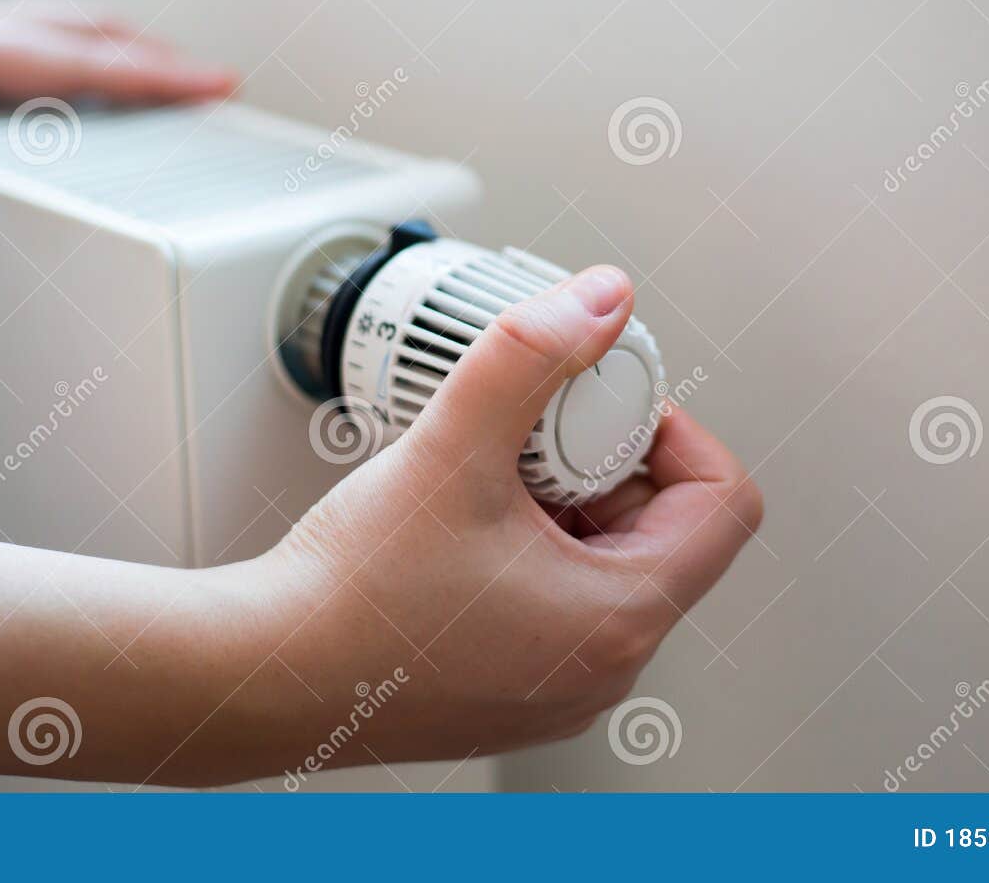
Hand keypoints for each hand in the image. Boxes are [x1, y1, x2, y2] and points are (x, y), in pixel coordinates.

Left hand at [0, 0, 236, 143]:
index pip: (77, 61)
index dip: (155, 76)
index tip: (217, 82)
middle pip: (79, 37)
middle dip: (151, 58)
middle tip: (203, 77)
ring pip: (48, 31)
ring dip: (107, 46)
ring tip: (142, 64)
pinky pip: (12, 39)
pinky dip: (55, 51)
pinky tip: (34, 74)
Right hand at [218, 266, 762, 778]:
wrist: (263, 674)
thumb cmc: (351, 595)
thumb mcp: (453, 447)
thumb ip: (533, 354)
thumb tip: (603, 299)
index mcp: (618, 619)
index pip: (725, 504)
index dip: (678, 430)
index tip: (607, 406)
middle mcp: (605, 667)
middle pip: (666, 530)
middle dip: (607, 463)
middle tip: (531, 437)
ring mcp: (561, 688)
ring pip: (610, 564)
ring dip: (567, 503)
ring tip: (490, 480)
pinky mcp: (517, 689)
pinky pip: (564, 602)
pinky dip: (534, 549)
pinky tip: (467, 527)